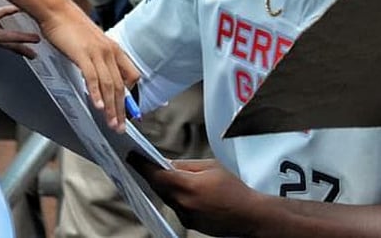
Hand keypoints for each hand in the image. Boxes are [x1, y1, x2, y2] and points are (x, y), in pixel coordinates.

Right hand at [42, 13, 140, 131]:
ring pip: (109, 85)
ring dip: (111, 107)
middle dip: (122, 109)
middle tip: (121, 127)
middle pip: (121, 85)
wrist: (57, 11)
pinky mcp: (83, 54)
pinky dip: (96, 94)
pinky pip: (93, 77)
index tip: (132, 112)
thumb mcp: (91, 43)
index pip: (132, 76)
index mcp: (114, 49)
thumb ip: (99, 59)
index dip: (133, 95)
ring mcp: (98, 53)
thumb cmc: (71, 27)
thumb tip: (101, 78)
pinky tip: (98, 107)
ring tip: (112, 124)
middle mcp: (110, 51)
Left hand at [129, 157, 262, 236]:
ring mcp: (185, 216)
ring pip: (167, 197)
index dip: (142, 165)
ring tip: (170, 176)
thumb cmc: (233, 189)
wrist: (248, 215)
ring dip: (165, 186)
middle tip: (146, 162)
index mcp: (188, 186)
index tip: (132, 157)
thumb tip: (169, 164)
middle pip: (159, 187)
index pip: (157, 175)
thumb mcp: (211, 167)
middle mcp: (183, 203)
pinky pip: (176, 206)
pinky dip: (176, 197)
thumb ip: (187, 165)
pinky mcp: (188, 223)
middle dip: (153, 174)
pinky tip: (185, 191)